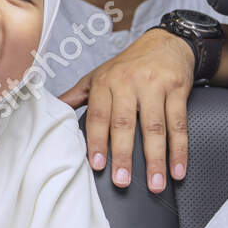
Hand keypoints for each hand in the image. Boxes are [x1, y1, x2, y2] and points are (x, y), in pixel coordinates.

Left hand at [59, 28, 191, 192]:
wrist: (166, 42)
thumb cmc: (129, 65)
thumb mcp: (98, 75)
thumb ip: (76, 97)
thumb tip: (48, 114)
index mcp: (106, 82)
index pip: (98, 115)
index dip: (97, 141)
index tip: (97, 165)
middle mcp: (129, 82)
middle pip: (125, 123)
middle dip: (123, 155)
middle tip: (122, 181)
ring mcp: (155, 85)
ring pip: (155, 127)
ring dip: (156, 159)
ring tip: (155, 184)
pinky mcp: (177, 89)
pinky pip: (178, 124)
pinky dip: (179, 150)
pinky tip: (177, 170)